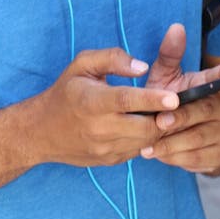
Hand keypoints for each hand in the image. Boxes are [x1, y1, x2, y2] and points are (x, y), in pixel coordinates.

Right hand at [32, 47, 178, 167]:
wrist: (42, 131)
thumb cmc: (66, 91)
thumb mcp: (82, 64)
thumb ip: (112, 58)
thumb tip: (141, 67)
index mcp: (91, 101)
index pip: (126, 100)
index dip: (152, 99)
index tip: (174, 98)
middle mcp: (98, 128)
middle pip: (143, 127)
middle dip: (165, 118)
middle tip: (177, 105)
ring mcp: (105, 148)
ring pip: (145, 142)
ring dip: (159, 128)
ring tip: (166, 113)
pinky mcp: (110, 160)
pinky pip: (138, 150)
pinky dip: (147, 138)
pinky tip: (147, 124)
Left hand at [141, 23, 219, 171]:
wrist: (172, 137)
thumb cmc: (166, 100)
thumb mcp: (164, 77)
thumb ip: (169, 54)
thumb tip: (176, 26)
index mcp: (211, 86)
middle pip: (204, 111)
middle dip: (180, 118)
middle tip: (159, 122)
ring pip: (200, 138)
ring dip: (172, 143)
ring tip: (149, 146)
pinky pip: (199, 158)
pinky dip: (176, 158)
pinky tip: (158, 155)